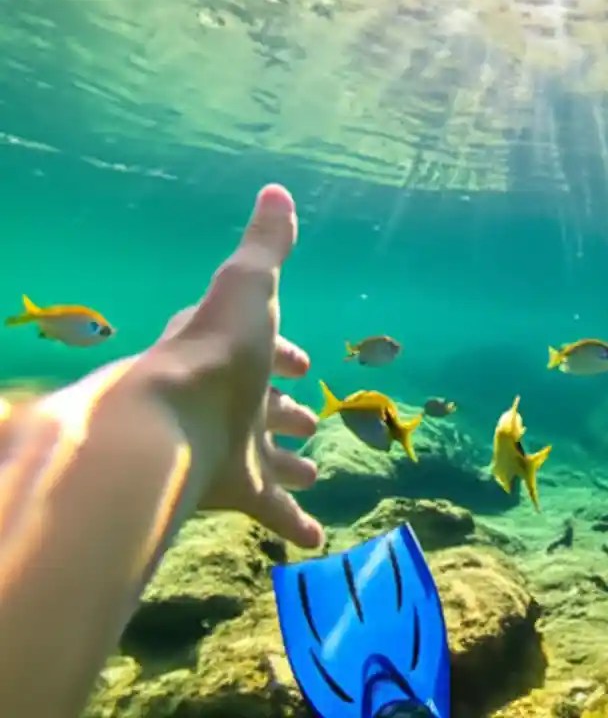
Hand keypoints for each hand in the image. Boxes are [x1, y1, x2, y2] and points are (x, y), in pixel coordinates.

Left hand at [144, 184, 322, 548]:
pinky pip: (270, 511)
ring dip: (287, 463)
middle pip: (256, 405)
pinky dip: (292, 524)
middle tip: (310, 420)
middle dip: (283, 411)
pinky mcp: (235, 490)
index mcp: (223, 349)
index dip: (278, 351)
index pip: (252, 346)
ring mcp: (228, 447)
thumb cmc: (215, 350)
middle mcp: (223, 399)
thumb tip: (276, 191)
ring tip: (314, 472)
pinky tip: (314, 541)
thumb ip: (266, 245)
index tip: (302, 362)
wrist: (167, 425)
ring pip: (264, 458)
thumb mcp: (249, 286)